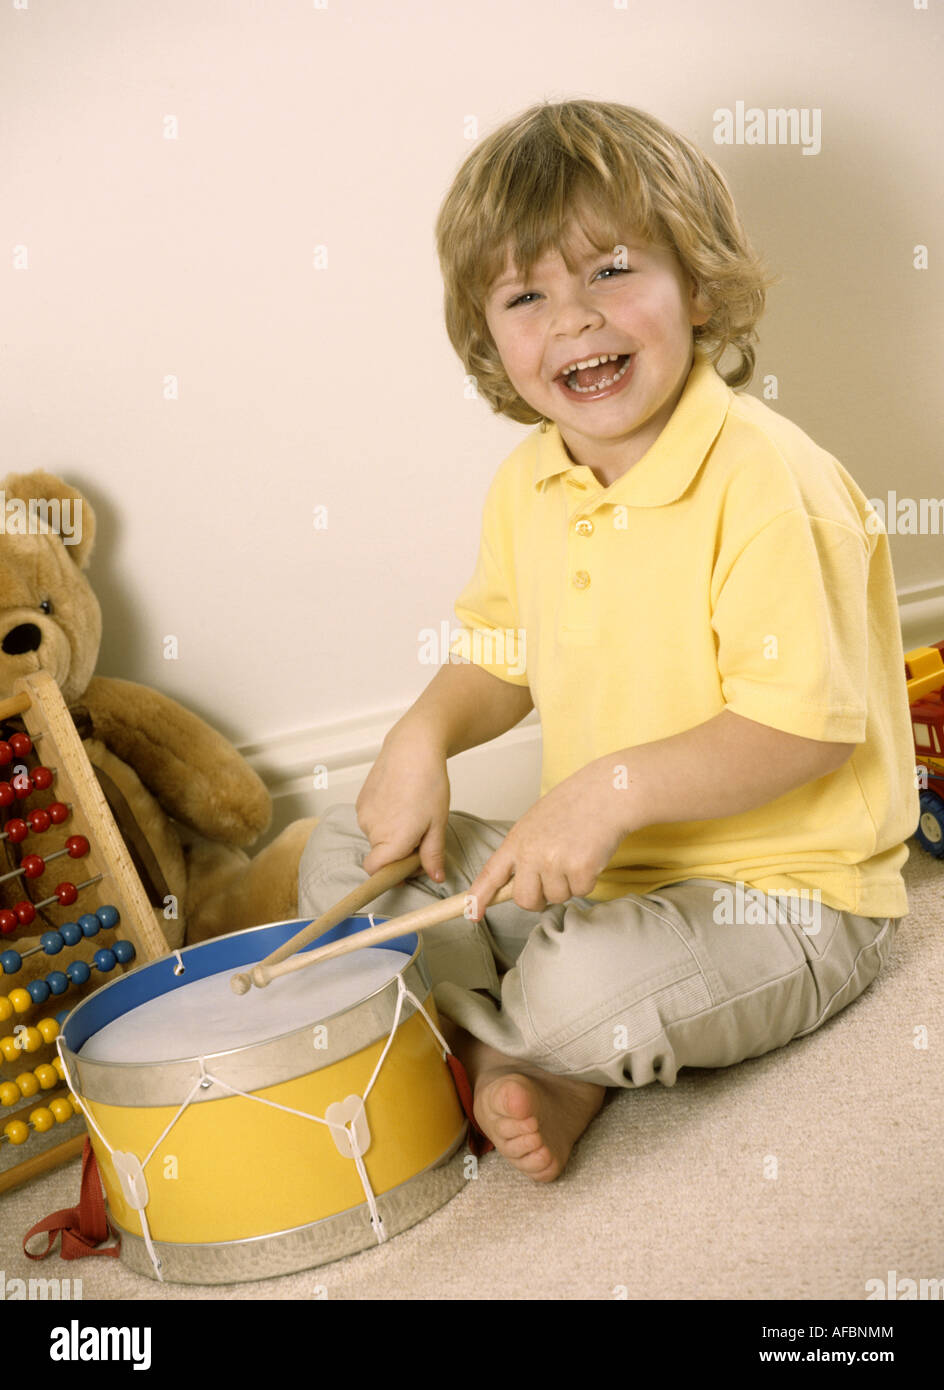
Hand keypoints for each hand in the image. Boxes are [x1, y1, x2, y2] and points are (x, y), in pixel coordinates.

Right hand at [356, 721, 450, 882]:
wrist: (412, 747)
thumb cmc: (428, 783)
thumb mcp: (438, 823)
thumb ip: (433, 855)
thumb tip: (435, 877)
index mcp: (391, 840)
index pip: (376, 873)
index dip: (392, 874)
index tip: (410, 866)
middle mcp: (372, 830)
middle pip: (381, 855)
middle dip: (400, 851)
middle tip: (423, 832)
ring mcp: (363, 814)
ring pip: (377, 836)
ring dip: (393, 833)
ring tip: (413, 810)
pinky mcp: (360, 801)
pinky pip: (372, 820)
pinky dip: (385, 818)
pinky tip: (401, 800)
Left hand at [465, 757, 631, 919]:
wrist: (606, 793)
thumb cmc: (574, 805)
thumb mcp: (536, 823)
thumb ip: (523, 851)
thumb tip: (516, 883)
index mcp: (517, 840)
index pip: (491, 874)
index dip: (480, 896)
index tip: (472, 913)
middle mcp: (531, 853)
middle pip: (525, 900)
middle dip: (539, 898)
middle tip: (554, 877)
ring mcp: (555, 862)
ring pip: (556, 897)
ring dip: (569, 884)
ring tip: (576, 853)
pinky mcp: (580, 869)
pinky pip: (581, 892)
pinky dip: (588, 880)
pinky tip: (590, 855)